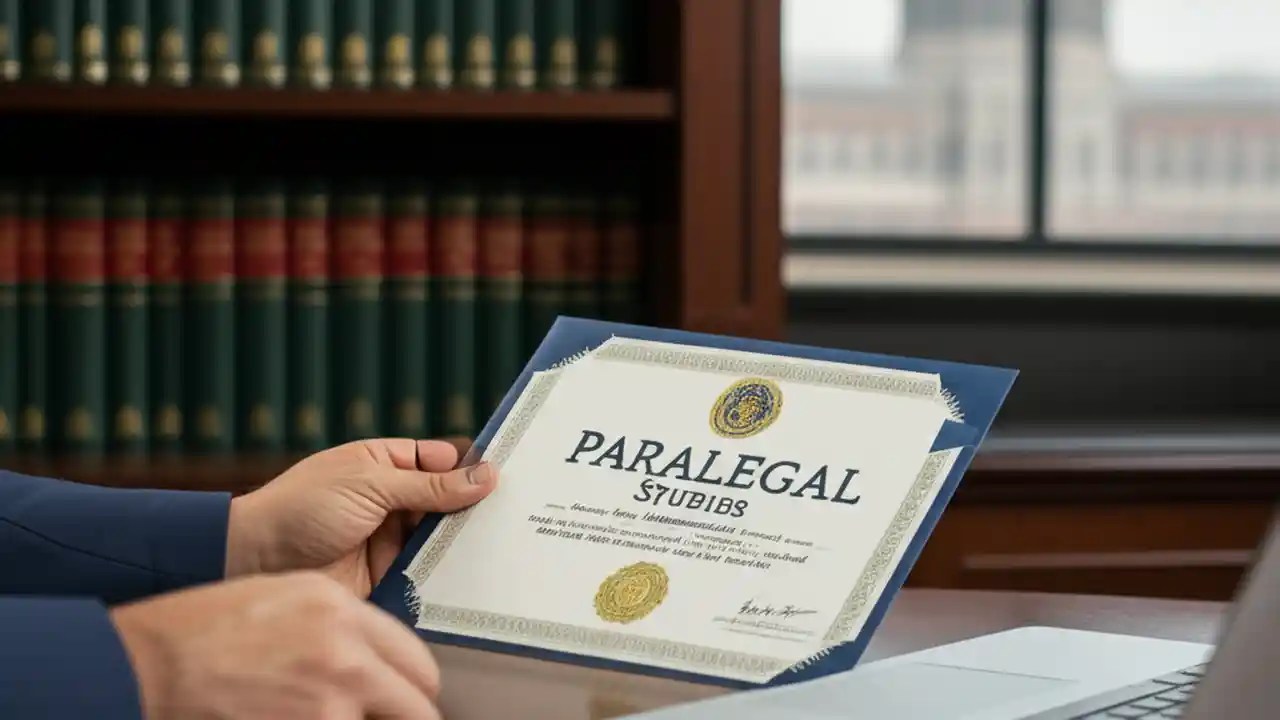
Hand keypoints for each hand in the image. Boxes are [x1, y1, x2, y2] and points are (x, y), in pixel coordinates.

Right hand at [111, 572, 441, 719]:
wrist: (145, 665)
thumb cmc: (203, 630)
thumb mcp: (287, 599)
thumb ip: (344, 627)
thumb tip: (379, 662)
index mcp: (343, 612)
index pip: (420, 664)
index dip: (413, 690)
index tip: (405, 702)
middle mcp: (347, 655)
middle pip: (418, 708)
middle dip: (404, 719)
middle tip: (383, 718)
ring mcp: (330, 704)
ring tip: (317, 712)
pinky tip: (294, 719)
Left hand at [226, 438, 497, 596]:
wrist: (254, 560)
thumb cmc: (302, 507)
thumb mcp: (371, 485)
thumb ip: (431, 486)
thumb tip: (488, 475)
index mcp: (385, 465)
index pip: (442, 463)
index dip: (473, 470)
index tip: (513, 480)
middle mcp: (392, 501)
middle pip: (448, 504)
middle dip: (476, 510)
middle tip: (520, 518)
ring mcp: (390, 541)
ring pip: (441, 541)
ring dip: (465, 546)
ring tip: (507, 549)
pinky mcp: (386, 578)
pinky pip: (426, 576)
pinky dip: (447, 578)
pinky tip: (476, 580)